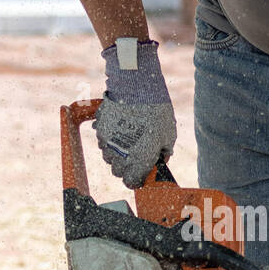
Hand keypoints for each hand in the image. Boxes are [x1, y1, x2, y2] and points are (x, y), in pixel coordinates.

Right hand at [93, 39, 175, 188]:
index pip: (131, 183)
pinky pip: (103, 140)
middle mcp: (119, 156)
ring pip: (108, 156)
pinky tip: (120, 127)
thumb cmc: (156, 112)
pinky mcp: (100, 129)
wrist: (136, 87)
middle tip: (135, 155)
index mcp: (138, 161)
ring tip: (128, 139)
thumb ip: (164, 152)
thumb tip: (161, 159)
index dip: (135, 180)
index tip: (139, 175)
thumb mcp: (168, 135)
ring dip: (116, 153)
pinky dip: (109, 138)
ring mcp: (107, 142)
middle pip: (117, 172)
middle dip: (125, 167)